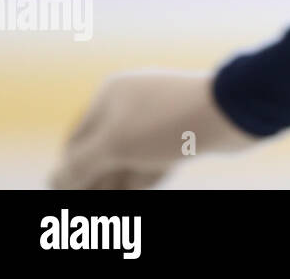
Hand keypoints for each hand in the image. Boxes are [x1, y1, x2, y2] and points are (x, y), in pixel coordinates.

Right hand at [48, 69, 259, 188]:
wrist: (234, 111)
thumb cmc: (169, 123)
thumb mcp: (115, 146)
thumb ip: (80, 165)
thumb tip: (54, 181)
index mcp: (112, 93)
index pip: (77, 138)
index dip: (71, 169)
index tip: (70, 193)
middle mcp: (134, 101)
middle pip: (104, 149)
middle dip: (98, 176)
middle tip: (98, 195)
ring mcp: (160, 116)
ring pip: (130, 157)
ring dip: (123, 179)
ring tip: (124, 189)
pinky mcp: (184, 132)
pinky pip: (155, 159)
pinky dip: (147, 175)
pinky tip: (146, 184)